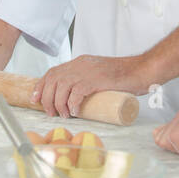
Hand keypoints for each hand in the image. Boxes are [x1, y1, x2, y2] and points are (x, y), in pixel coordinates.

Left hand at [32, 55, 147, 118]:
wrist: (143, 69)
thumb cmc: (125, 76)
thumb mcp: (100, 74)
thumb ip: (89, 81)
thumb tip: (76, 99)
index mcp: (80, 62)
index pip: (53, 72)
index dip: (41, 86)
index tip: (35, 99)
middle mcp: (81, 64)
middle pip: (53, 79)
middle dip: (46, 98)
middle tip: (50, 113)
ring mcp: (89, 71)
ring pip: (62, 86)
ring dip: (58, 103)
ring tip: (63, 115)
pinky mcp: (97, 80)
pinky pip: (77, 92)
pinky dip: (72, 103)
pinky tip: (74, 112)